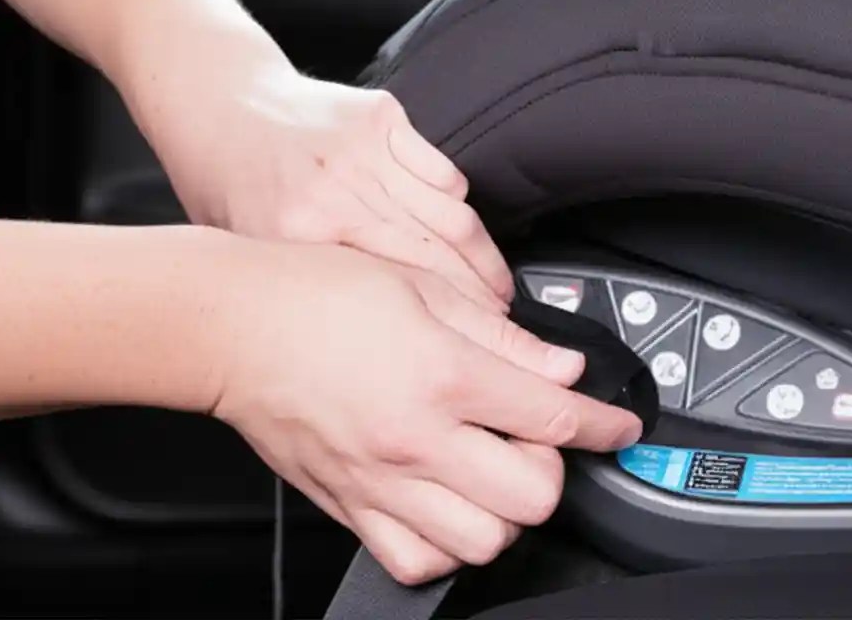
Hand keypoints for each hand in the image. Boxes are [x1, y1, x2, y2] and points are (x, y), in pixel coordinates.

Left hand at [128, 47, 512, 311]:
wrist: (217, 107)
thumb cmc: (229, 186)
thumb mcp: (256, 256)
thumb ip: (317, 288)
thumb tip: (387, 329)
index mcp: (302, 232)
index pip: (399, 287)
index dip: (447, 320)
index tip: (472, 344)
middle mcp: (339, 189)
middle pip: (440, 252)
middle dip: (481, 297)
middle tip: (500, 324)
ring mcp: (365, 149)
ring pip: (453, 214)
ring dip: (483, 257)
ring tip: (496, 287)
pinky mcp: (382, 118)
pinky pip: (442, 170)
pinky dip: (459, 203)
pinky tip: (465, 233)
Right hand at [210, 241, 642, 584]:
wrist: (232, 327)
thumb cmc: (316, 296)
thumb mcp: (424, 289)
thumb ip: (503, 337)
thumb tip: (563, 369)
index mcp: (443, 376)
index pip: (555, 418)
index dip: (605, 426)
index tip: (619, 428)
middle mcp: (416, 440)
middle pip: (531, 498)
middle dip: (553, 472)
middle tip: (536, 440)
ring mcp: (381, 482)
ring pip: (483, 542)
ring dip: (505, 512)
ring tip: (492, 473)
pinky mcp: (350, 505)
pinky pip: (416, 562)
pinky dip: (448, 545)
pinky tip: (448, 506)